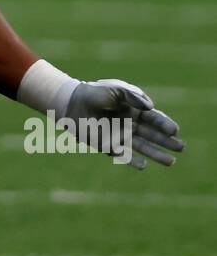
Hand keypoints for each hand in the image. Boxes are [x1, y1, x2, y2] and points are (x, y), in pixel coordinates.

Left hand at [65, 78, 183, 169]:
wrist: (74, 103)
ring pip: (143, 147)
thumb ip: (134, 96)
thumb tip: (152, 107)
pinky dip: (133, 161)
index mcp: (134, 109)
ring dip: (156, 154)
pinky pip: (124, 155)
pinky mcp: (109, 145)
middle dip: (167, 141)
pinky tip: (143, 166)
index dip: (165, 124)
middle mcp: (130, 124)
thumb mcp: (116, 89)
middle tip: (181, 148)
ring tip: (171, 162)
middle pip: (153, 135)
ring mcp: (121, 136)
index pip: (154, 119)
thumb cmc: (95, 92)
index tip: (175, 130)